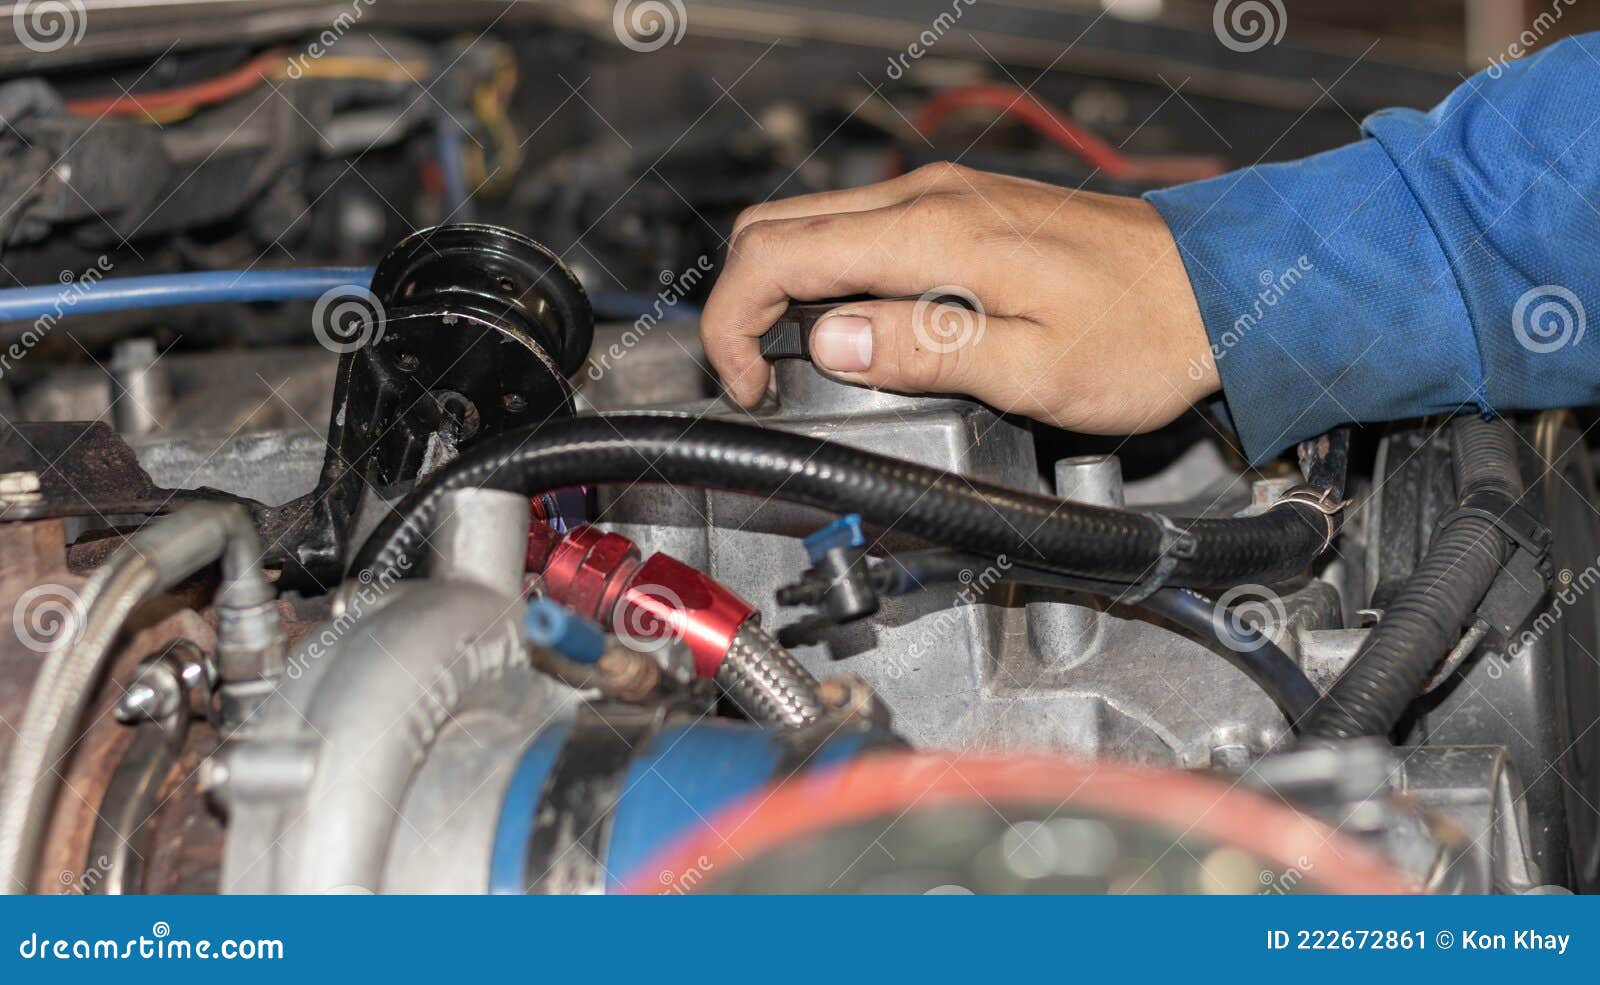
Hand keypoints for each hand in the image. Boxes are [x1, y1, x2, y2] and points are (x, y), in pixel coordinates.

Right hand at [701, 162, 1218, 434]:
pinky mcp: (958, 214)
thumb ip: (928, 352)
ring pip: (812, 228)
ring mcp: (941, 200)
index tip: (743, 386)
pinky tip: (848, 333)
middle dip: (740, 305)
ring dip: (780, 294)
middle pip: (777, 228)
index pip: (780, 256)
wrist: (1212, 290)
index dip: (733, 324)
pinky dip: (824, 280)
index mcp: (934, 234)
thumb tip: (834, 344)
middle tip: (755, 383)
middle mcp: (928, 200)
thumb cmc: (1143, 334)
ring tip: (793, 369)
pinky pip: (859, 234)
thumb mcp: (1036, 369)